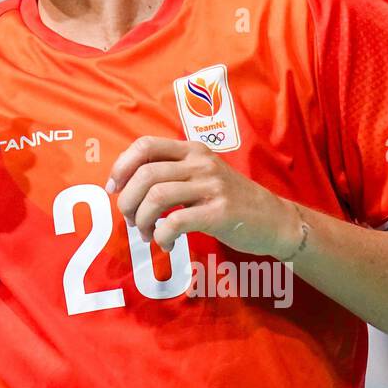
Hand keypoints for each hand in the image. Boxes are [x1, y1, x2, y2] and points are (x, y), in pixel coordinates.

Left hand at [105, 136, 298, 259]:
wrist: (275, 219)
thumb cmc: (229, 199)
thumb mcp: (202, 174)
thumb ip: (171, 172)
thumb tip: (125, 186)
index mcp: (193, 150)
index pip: (146, 145)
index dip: (122, 166)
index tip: (113, 188)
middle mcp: (201, 163)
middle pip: (145, 174)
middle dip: (127, 200)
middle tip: (129, 218)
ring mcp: (212, 187)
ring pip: (156, 197)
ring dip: (141, 220)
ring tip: (146, 233)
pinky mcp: (219, 213)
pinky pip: (175, 222)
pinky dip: (161, 235)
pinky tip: (165, 242)